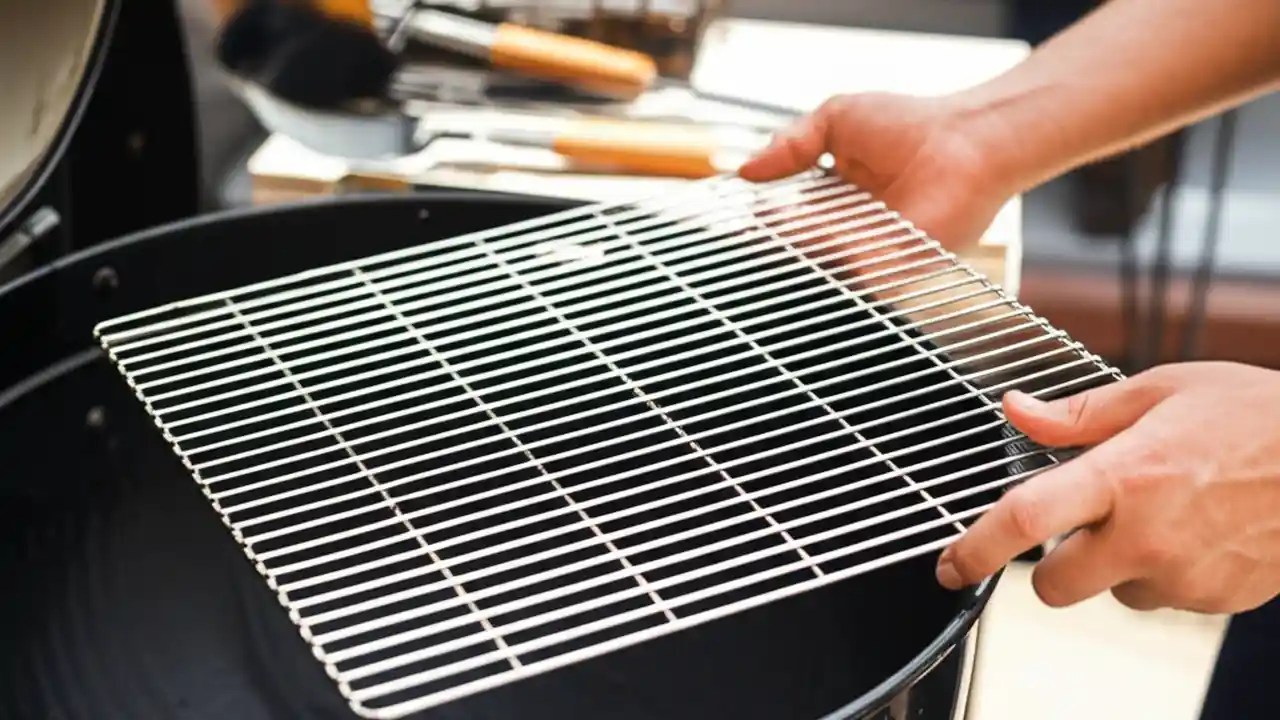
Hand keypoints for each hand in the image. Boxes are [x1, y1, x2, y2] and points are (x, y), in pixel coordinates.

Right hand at [738, 92, 1017, 250]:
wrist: (968, 140)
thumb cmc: (912, 123)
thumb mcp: (836, 119)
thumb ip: (790, 143)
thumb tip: (745, 169)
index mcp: (831, 201)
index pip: (783, 221)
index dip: (760, 219)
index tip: (739, 213)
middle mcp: (846, 233)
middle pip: (796, 248)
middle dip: (774, 237)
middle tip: (753, 224)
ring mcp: (867, 256)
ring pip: (818, 261)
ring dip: (798, 245)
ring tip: (780, 223)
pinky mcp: (890, 271)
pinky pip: (851, 272)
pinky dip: (834, 254)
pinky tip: (820, 232)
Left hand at [936, 361, 1279, 613]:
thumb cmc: (1257, 417)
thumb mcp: (1161, 391)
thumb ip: (1078, 413)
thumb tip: (1018, 411)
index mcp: (1123, 475)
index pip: (1024, 521)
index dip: (974, 548)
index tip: (950, 564)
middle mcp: (1147, 535)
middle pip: (1054, 586)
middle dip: (1050, 565)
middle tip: (1077, 527)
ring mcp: (1183, 575)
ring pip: (1112, 593)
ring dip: (1116, 565)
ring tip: (1160, 513)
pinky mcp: (1214, 600)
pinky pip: (1162, 598)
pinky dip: (1163, 572)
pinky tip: (1193, 530)